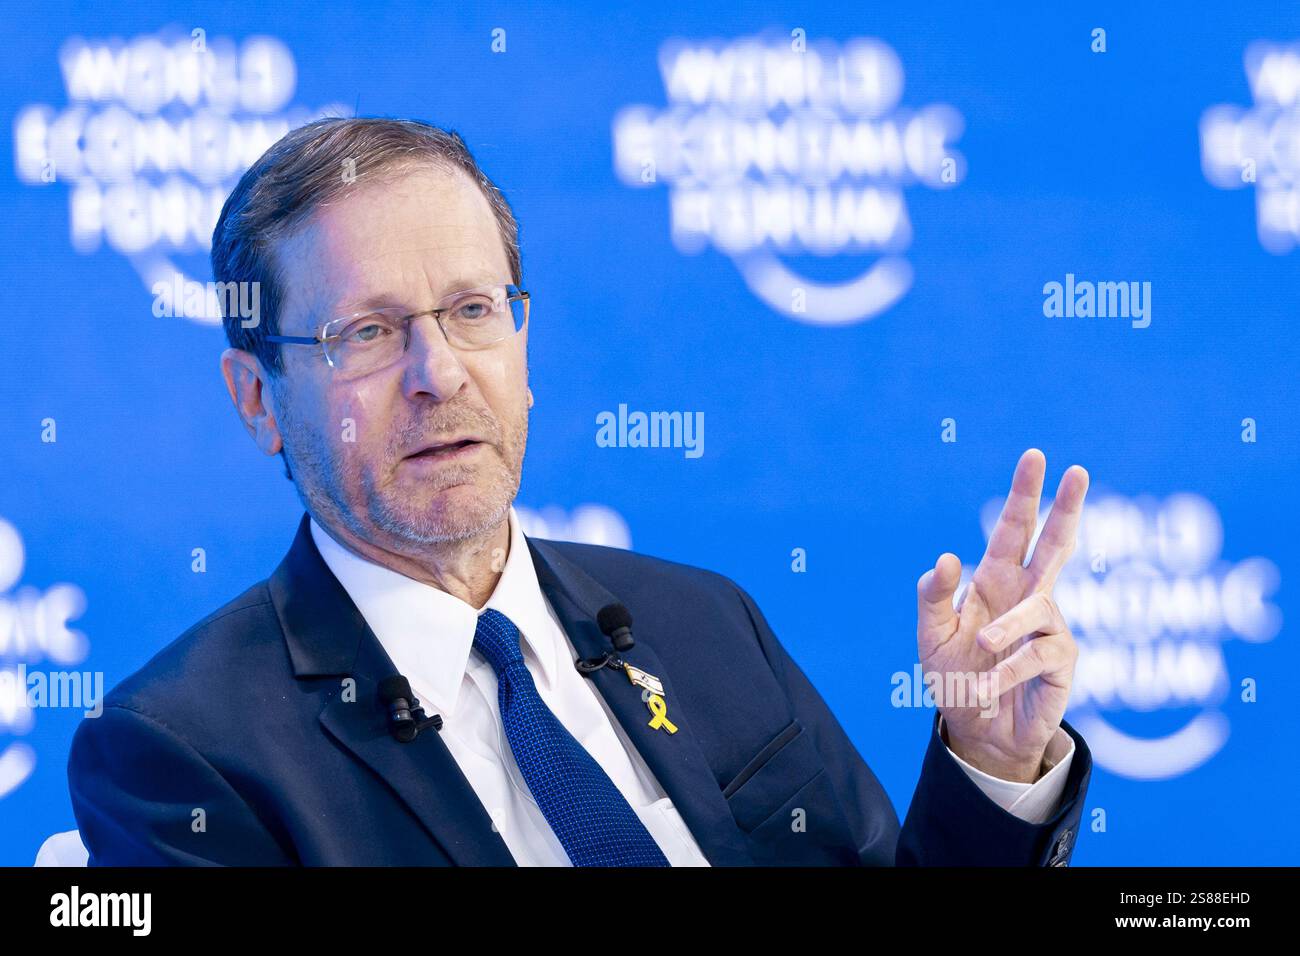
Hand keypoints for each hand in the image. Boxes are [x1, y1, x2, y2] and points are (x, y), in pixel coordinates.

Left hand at [916, 449, 1088, 782]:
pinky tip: (989, 685)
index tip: (1036, 456)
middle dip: (1065, 508)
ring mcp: (1048, 627)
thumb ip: (933, 595)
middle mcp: (1026, 597)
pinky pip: (1040, 652)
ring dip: (1006, 628)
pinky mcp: (1060, 662)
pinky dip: (1009, 668)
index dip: (1025, 494)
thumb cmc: (954, 675)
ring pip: (1039, 606)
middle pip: (1054, 544)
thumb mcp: (930, 635)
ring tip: (981, 649)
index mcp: (994, 582)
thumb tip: (948, 556)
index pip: (1014, 530)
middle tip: (1079, 470)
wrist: (975, 731)